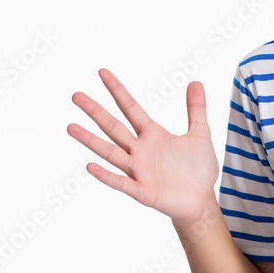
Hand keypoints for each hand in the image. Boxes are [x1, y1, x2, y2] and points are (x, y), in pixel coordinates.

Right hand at [66, 68, 218, 225]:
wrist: (202, 200)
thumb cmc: (197, 169)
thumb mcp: (200, 134)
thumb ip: (196, 109)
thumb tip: (196, 81)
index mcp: (153, 135)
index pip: (131, 108)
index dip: (118, 91)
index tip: (102, 72)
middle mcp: (140, 151)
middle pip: (114, 127)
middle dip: (96, 111)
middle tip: (76, 95)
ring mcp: (138, 171)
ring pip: (111, 152)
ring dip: (91, 141)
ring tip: (71, 127)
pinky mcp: (142, 191)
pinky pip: (120, 182)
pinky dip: (105, 175)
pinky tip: (90, 165)